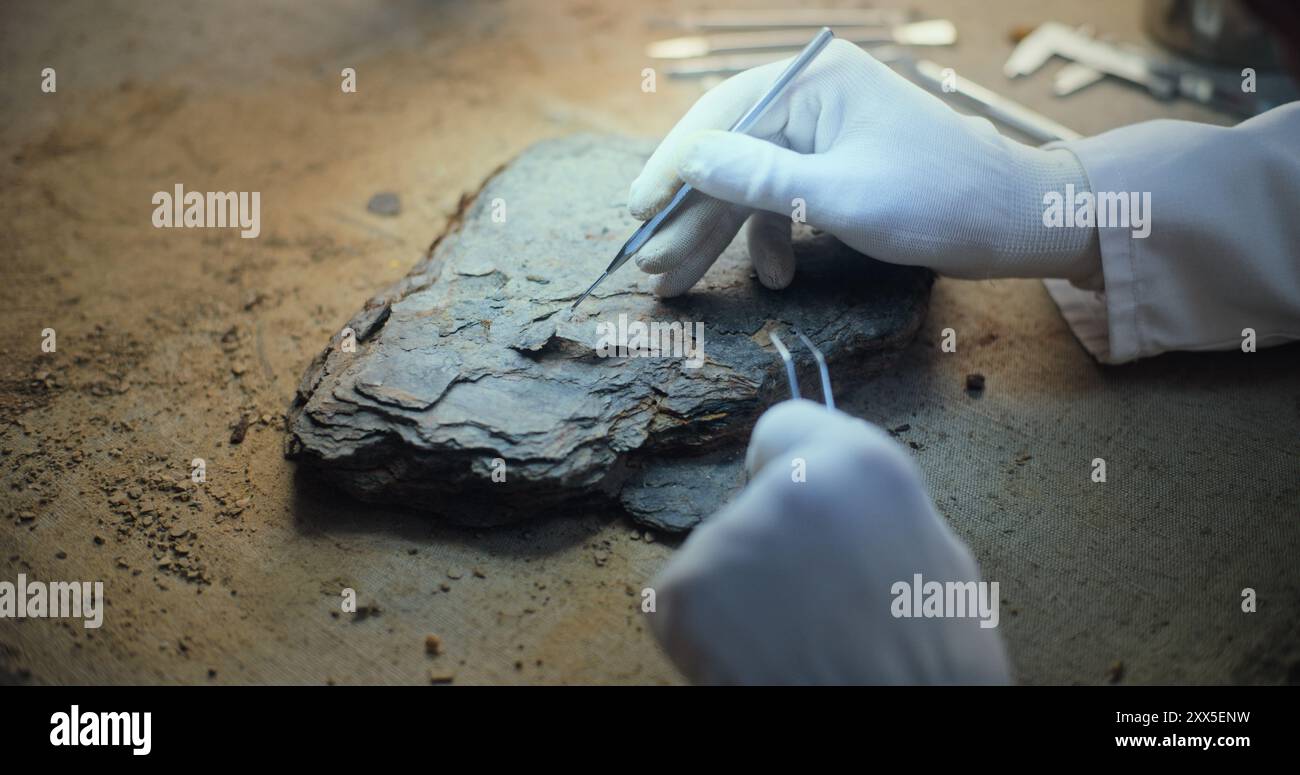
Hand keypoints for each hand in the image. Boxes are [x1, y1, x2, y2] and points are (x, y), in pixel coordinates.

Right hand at [629, 40, 1099, 296]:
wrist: (1016, 223)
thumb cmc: (939, 200)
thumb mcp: (840, 195)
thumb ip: (758, 178)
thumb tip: (689, 160)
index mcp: (815, 82)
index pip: (721, 117)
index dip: (673, 167)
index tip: (636, 211)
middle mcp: (815, 97)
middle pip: (729, 154)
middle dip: (689, 214)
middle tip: (650, 264)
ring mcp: (826, 132)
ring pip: (750, 182)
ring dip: (718, 235)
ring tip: (679, 281)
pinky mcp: (837, 166)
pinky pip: (783, 198)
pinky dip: (770, 238)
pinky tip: (771, 277)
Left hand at [649, 400, 1010, 684]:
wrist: (900, 727)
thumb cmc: (930, 665)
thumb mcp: (935, 557)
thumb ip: (870, 511)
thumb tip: (832, 500)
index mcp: (862, 466)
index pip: (785, 427)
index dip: (790, 472)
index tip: (792, 502)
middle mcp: (788, 487)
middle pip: (752, 502)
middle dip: (771, 546)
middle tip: (814, 606)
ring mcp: (729, 539)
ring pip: (718, 557)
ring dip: (741, 595)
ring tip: (795, 643)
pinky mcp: (683, 596)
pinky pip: (684, 606)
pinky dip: (706, 637)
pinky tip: (757, 664)